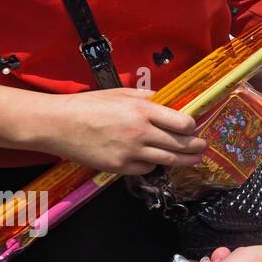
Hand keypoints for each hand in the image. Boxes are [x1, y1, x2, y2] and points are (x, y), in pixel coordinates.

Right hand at [41, 87, 205, 174]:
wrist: (58, 124)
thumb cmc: (89, 105)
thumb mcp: (123, 93)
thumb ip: (149, 98)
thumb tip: (170, 102)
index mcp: (143, 110)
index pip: (182, 122)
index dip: (192, 126)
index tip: (194, 126)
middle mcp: (140, 132)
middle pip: (180, 144)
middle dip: (196, 146)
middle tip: (203, 146)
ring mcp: (130, 152)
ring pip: (168, 160)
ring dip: (185, 160)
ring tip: (194, 158)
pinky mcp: (119, 167)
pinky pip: (147, 168)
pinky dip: (154, 164)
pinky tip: (155, 158)